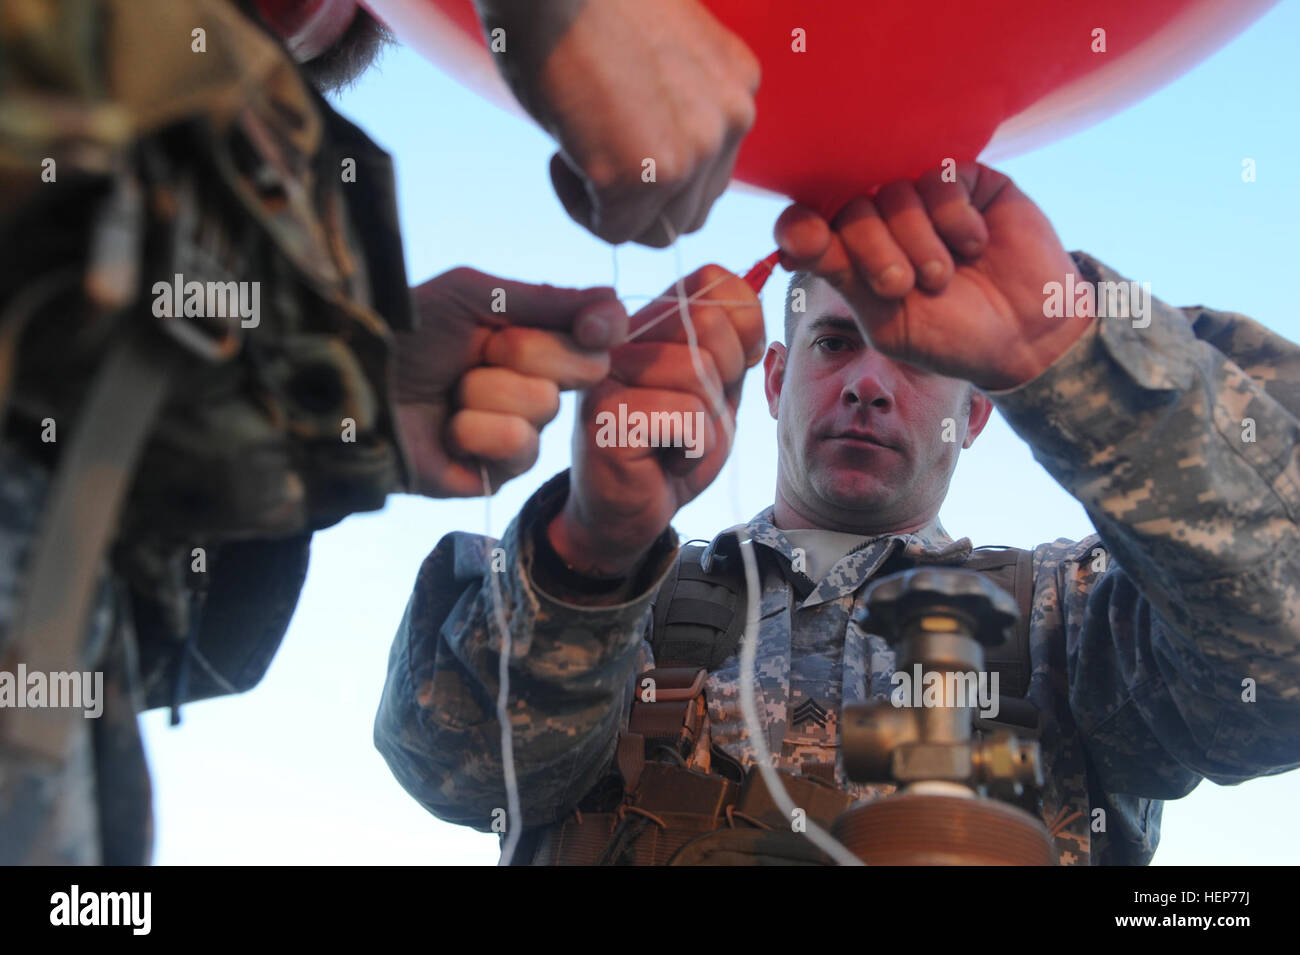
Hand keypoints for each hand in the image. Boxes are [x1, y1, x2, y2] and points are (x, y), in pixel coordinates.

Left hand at [394, 267, 627, 496]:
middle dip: (520, 353)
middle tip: (473, 353)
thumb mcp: (472, 294)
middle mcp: (530, 388)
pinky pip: (518, 447)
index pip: (594, 338)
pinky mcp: (495, 474)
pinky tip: (445, 429)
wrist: (348, 383)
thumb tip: (615, 302)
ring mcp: (515, 434)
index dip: (593, 330)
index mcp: (530, 343)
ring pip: (543, 407)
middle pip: (580, 371)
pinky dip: (474, 429)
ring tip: (446, 393)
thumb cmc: (401, 332)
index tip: (593, 324)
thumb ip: (546, 299)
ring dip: (484, 391)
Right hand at [478, 0, 758, 246]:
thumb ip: (672, 105)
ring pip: (655, 230)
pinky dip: (580, 206)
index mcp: (738, 85)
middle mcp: (730, 120)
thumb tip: (645, 157)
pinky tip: (560, 152)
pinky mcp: (647, 175)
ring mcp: (694, 151)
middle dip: (640, 198)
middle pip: (690, 211)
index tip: (613, 127)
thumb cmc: (584, 1)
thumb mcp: (657, 51)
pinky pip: (613, 231)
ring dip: (611, 206)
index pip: (709, 171)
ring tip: (576, 144)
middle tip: (590, 144)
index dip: (655, 166)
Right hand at [550, 265, 764, 576]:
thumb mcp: (720, 386)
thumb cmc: (675, 448)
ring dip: (707, 423)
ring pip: (699, 372)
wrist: (630, 512)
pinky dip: (694, 450)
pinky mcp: (605, 416)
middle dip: (724, 381)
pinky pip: (687, 417)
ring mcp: (604, 372)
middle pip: (709, 324)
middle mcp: (618, 335)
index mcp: (647, 317)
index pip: (712, 279)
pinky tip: (666, 462)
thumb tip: (751, 293)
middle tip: (693, 416)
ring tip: (676, 442)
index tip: (722, 374)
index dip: (740, 330)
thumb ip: (735, 340)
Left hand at [774, 162, 1094, 390]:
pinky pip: (939, 177)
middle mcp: (880, 221)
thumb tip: (789, 243)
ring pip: (894, 192)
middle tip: (902, 287)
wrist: (1026, 334)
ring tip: (944, 276)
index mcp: (850, 256)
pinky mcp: (964, 180)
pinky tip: (975, 244)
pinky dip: (953, 217)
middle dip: (873, 249)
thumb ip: (843, 277)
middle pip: (850, 208)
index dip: (801, 228)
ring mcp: (921, 198)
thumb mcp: (887, 320)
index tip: (808, 244)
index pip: (807, 225)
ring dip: (918, 239)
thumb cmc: (951, 336)